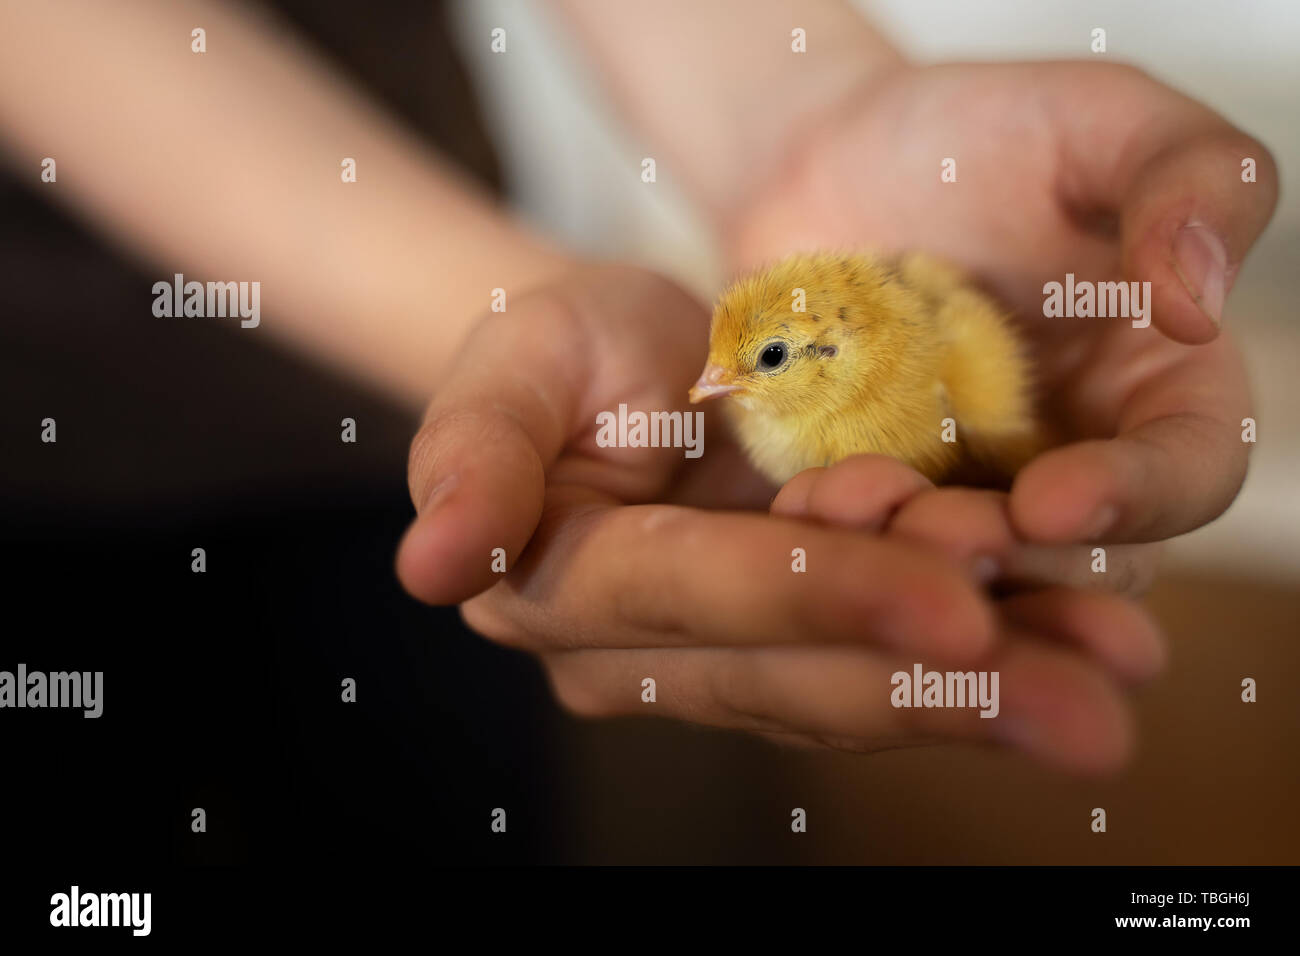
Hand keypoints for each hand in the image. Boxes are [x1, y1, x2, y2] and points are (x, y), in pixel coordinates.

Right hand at [396, 265, 1160, 771]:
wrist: (632, 367)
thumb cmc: (572, 351)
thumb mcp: (515, 361)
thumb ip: (476, 449)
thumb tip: (428, 561)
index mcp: (568, 585)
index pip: (703, 598)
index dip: (820, 601)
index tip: (954, 605)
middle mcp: (647, 655)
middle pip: (799, 673)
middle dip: (938, 683)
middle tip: (1081, 701)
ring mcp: (729, 664)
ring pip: (860, 691)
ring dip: (991, 693)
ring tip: (1109, 688)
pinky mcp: (803, 652)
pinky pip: (896, 666)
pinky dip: (995, 660)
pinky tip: (1087, 647)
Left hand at [727, 60, 1275, 547]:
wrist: (830, 159)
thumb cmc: (982, 135)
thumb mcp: (1101, 121)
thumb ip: (1189, 180)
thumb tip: (1199, 303)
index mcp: (1158, 384)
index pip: (1190, 470)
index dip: (1137, 500)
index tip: (1052, 501)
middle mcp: (1072, 461)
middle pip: (1077, 561)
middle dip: (1010, 561)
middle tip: (933, 531)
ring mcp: (967, 493)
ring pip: (967, 577)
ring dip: (914, 570)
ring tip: (843, 512)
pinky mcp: (874, 502)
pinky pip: (866, 556)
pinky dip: (838, 550)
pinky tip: (798, 513)